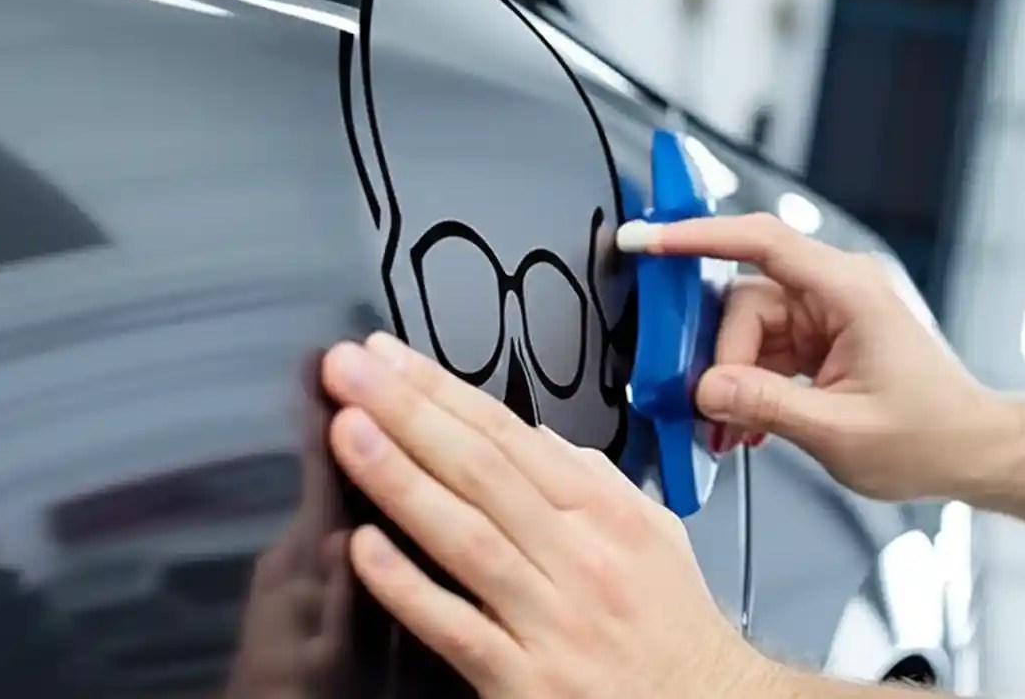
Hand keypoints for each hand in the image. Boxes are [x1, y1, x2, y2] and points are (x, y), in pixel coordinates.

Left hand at [321, 335, 783, 697]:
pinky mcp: (526, 682)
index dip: (443, 391)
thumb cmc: (677, 629)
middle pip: (481, 470)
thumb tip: (535, 436)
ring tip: (347, 431)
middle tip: (350, 370)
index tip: (389, 358)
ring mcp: (551, 620)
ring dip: (400, 479)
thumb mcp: (656, 536)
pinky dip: (409, 587)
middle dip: (409, 411)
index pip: (510, 436)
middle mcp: (579, 557)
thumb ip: (594, 481)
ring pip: (466, 536)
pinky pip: (458, 628)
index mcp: (605, 515)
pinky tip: (364, 548)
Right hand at [616, 213, 1020, 500]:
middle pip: (743, 300)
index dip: (698, 235)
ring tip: (734, 428)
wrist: (973, 451)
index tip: (649, 239)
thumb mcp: (841, 430)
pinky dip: (748, 384)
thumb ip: (767, 405)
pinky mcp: (821, 338)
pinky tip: (749, 424)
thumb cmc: (933, 435)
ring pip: (746, 329)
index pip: (761, 242)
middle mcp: (837, 292)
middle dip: (719, 357)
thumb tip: (708, 389)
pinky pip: (763, 349)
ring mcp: (828, 315)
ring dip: (732, 378)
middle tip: (707, 407)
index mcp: (850, 292)